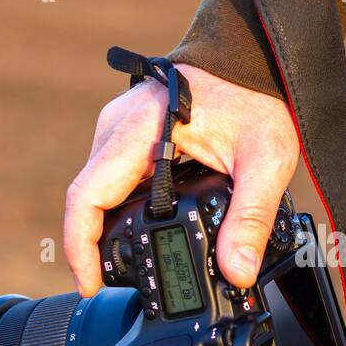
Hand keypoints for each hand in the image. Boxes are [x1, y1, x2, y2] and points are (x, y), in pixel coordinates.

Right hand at [64, 64, 299, 296]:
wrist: (254, 59)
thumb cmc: (257, 98)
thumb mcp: (265, 161)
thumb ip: (252, 218)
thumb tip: (237, 272)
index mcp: (137, 130)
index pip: (87, 196)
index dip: (80, 247)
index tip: (90, 283)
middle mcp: (118, 129)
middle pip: (89, 199)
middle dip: (97, 246)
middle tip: (118, 286)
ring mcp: (121, 130)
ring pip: (102, 191)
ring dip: (111, 228)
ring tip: (137, 267)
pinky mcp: (132, 135)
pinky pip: (117, 179)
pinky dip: (127, 210)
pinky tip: (149, 235)